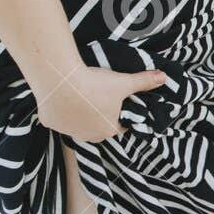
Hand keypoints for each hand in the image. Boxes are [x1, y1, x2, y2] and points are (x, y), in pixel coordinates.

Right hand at [34, 65, 166, 142]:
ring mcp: (67, 131)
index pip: (118, 126)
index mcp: (108, 129)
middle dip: (98, 116)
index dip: (119, 114)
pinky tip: (60, 98)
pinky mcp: (50, 123)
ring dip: (78, 114)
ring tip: (78, 96)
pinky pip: (56, 118)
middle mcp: (88, 135)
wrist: (62, 80)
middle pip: (96, 127)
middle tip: (96, 98)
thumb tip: (164, 77)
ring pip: (75, 125)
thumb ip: (144, 82)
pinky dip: (58, 110)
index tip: (115, 103)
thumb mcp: (124, 82)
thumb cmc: (96, 84)